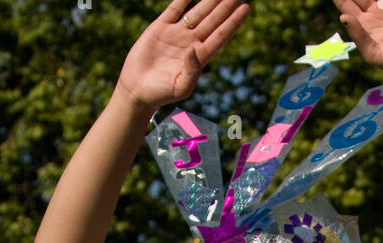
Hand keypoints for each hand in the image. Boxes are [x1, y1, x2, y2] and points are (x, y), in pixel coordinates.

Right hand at [117, 0, 249, 110]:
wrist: (137, 90)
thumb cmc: (161, 94)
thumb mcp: (181, 88)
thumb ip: (192, 72)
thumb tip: (194, 50)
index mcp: (199, 57)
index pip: (220, 36)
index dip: (233, 22)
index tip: (245, 8)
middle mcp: (190, 43)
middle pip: (212, 20)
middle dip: (225, 6)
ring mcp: (176, 34)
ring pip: (197, 12)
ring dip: (209, 0)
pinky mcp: (160, 27)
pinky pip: (174, 8)